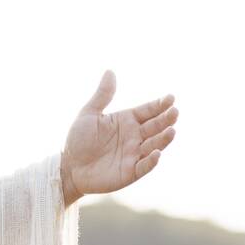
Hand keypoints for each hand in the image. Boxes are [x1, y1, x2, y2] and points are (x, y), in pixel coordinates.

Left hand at [60, 70, 177, 206]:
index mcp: (127, 120)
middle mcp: (134, 136)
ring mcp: (134, 155)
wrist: (70, 167)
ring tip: (171, 131)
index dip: (160, 105)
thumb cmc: (78, 140)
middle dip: (166, 120)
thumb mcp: (89, 114)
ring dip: (163, 139)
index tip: (171, 98)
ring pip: (154, 145)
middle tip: (175, 112)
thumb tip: (110, 71)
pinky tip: (157, 153)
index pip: (148, 111)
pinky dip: (151, 161)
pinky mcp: (130, 172)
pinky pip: (144, 166)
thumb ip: (102, 95)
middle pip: (155, 126)